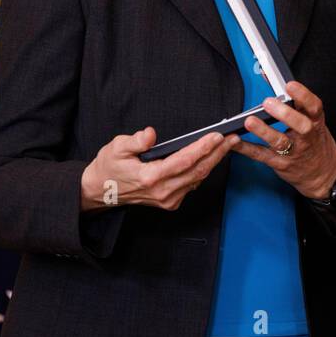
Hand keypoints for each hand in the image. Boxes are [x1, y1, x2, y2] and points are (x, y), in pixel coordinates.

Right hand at [80, 126, 233, 211]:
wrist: (102, 190)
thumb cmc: (109, 167)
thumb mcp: (116, 147)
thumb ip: (135, 141)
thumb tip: (151, 134)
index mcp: (150, 177)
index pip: (184, 160)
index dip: (203, 147)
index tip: (217, 135)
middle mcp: (163, 191)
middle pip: (198, 170)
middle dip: (218, 153)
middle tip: (233, 138)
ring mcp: (168, 199)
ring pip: (198, 178)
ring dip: (215, 161)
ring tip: (228, 144)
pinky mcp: (171, 202)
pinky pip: (192, 184)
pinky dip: (204, 170)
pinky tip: (212, 157)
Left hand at [231, 81, 335, 199]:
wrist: (323, 173)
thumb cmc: (315, 142)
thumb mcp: (314, 121)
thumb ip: (297, 103)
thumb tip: (274, 79)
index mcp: (316, 122)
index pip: (314, 107)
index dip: (303, 95)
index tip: (290, 85)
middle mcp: (306, 137)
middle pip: (300, 125)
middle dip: (285, 114)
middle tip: (268, 102)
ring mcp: (294, 151)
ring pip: (280, 142)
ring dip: (264, 131)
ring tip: (250, 121)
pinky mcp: (281, 164)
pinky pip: (261, 155)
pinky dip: (246, 148)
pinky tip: (235, 140)